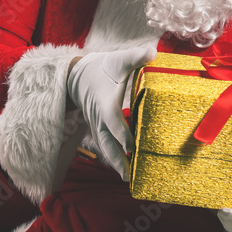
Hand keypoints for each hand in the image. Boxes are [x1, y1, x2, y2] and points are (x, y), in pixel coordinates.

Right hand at [66, 46, 156, 179]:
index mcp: (105, 102)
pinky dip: (114, 158)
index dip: (121, 133)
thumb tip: (153, 51)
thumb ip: (136, 57)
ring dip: (116, 163)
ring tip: (129, 179)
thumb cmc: (103, 68)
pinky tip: (126, 170)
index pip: (112, 120)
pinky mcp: (98, 129)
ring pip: (105, 147)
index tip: (131, 147)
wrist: (79, 75)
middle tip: (129, 176)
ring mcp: (97, 125)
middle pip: (106, 142)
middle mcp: (99, 117)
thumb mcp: (119, 60)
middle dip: (117, 159)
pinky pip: (105, 145)